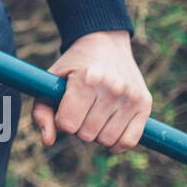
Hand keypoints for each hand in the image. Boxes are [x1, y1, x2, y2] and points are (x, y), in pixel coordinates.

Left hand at [32, 30, 151, 152]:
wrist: (105, 43)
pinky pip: (129, 141)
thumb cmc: (73, 66)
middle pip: (86, 134)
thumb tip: (47, 141)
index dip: (61, 120)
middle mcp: (112, 88)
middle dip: (78, 126)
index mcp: (87, 79)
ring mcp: (131, 96)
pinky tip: (109, 129)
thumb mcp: (51, 81)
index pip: (67, 124)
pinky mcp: (145, 104)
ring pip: (106, 140)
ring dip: (96, 134)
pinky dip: (116, 143)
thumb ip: (41, 112)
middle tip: (81, 108)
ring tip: (94, 113)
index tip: (64, 107)